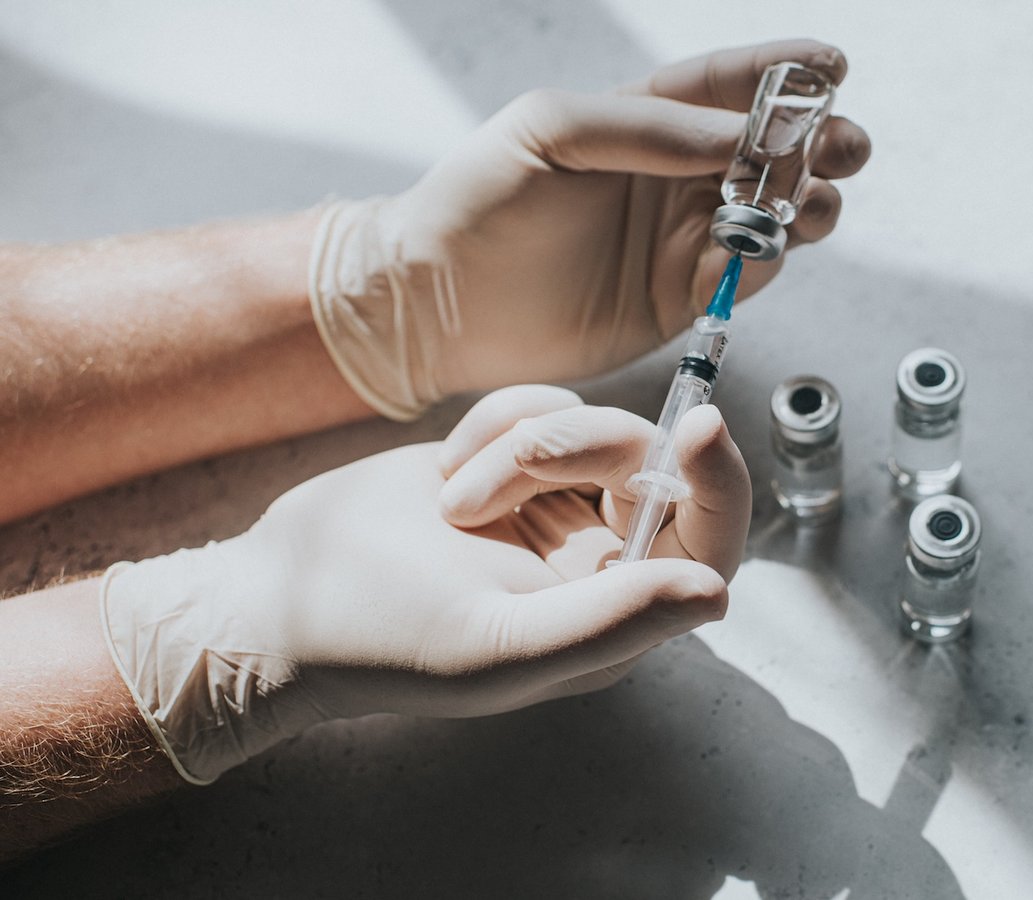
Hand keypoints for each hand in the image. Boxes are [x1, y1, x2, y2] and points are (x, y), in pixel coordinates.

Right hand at [100, 386, 749, 783]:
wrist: (279, 594)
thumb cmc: (380, 640)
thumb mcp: (496, 646)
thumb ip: (611, 621)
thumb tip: (716, 593)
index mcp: (617, 617)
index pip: (711, 543)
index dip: (721, 483)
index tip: (698, 426)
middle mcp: (602, 561)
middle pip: (650, 463)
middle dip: (576, 450)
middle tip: (489, 482)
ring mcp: (560, 505)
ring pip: (594, 424)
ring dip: (517, 442)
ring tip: (451, 500)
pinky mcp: (516, 461)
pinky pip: (544, 404)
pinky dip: (495, 420)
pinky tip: (444, 471)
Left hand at [309, 40, 870, 419]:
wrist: (440, 304)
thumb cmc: (478, 202)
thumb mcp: (552, 131)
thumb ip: (648, 128)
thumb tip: (738, 134)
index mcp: (642, 121)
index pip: (726, 87)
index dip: (784, 74)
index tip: (833, 64)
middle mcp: (673, 177)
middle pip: (770, 151)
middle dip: (819, 143)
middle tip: (843, 145)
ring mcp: (682, 239)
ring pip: (775, 213)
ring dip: (808, 200)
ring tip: (811, 199)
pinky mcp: (683, 298)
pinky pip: (748, 273)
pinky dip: (770, 257)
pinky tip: (766, 245)